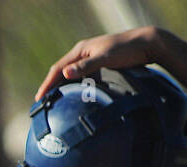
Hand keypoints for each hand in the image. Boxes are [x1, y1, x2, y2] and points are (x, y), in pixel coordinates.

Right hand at [35, 26, 159, 99]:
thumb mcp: (105, 58)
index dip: (46, 84)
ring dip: (61, 86)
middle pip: (61, 71)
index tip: (39, 98)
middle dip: (50, 85)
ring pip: (71, 74)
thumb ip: (85, 66)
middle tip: (41, 102)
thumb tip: (65, 73)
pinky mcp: (100, 63)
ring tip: (55, 100)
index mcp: (81, 50)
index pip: (57, 68)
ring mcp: (91, 57)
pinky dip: (75, 85)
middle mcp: (84, 53)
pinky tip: (75, 95)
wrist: (148, 43)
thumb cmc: (127, 50)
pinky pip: (82, 76)